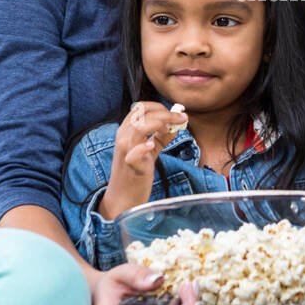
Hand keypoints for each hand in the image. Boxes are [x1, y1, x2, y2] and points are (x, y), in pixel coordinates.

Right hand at [100, 102, 188, 218]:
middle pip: (142, 113)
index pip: (140, 107)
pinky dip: (144, 146)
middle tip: (181, 119)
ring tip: (171, 129)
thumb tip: (176, 125)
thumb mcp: (149, 150)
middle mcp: (123, 137)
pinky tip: (153, 145)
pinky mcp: (130, 165)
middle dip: (165, 113)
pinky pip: (134, 153)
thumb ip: (162, 137)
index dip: (159, 107)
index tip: (175, 114)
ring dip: (160, 123)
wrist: (124, 197)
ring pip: (140, 127)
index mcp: (126, 131)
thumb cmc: (135, 172)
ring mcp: (125, 150)